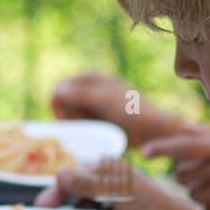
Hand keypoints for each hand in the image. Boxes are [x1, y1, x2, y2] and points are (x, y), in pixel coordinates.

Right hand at [34, 162, 209, 209]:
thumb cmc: (155, 206)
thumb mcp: (121, 194)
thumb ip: (91, 184)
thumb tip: (60, 175)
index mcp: (107, 168)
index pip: (71, 176)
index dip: (54, 192)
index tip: (41, 208)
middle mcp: (107, 176)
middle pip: (73, 187)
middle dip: (58, 201)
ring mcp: (112, 192)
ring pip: (81, 201)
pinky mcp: (116, 208)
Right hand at [51, 71, 185, 147]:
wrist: (152, 130)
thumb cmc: (131, 112)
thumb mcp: (105, 100)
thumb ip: (79, 94)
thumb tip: (57, 91)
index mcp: (90, 77)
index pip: (59, 90)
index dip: (60, 106)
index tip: (72, 118)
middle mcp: (88, 88)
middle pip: (63, 104)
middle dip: (71, 116)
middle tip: (89, 123)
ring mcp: (93, 104)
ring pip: (70, 116)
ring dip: (79, 125)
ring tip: (98, 128)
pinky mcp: (97, 119)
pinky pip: (81, 125)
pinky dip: (85, 130)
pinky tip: (99, 132)